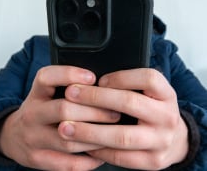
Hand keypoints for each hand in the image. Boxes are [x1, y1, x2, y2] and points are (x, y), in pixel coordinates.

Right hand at [0, 66, 119, 170]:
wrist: (15, 135)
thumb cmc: (41, 109)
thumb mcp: (47, 92)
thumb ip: (68, 87)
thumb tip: (102, 87)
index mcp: (36, 93)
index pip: (47, 77)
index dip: (70, 74)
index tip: (93, 77)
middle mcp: (32, 114)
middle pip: (64, 110)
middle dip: (94, 111)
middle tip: (115, 112)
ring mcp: (33, 139)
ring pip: (69, 140)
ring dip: (96, 137)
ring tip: (114, 132)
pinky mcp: (38, 159)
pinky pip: (68, 164)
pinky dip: (89, 160)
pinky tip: (103, 152)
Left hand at [60, 68, 188, 169]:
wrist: (174, 137)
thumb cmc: (152, 108)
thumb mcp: (148, 93)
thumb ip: (128, 86)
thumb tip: (92, 82)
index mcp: (167, 94)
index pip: (147, 78)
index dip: (120, 77)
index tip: (97, 80)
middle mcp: (168, 116)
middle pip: (129, 103)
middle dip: (95, 98)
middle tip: (70, 94)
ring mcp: (161, 141)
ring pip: (121, 136)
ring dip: (89, 131)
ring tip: (65, 127)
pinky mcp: (153, 161)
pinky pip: (121, 157)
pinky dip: (98, 149)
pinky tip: (82, 143)